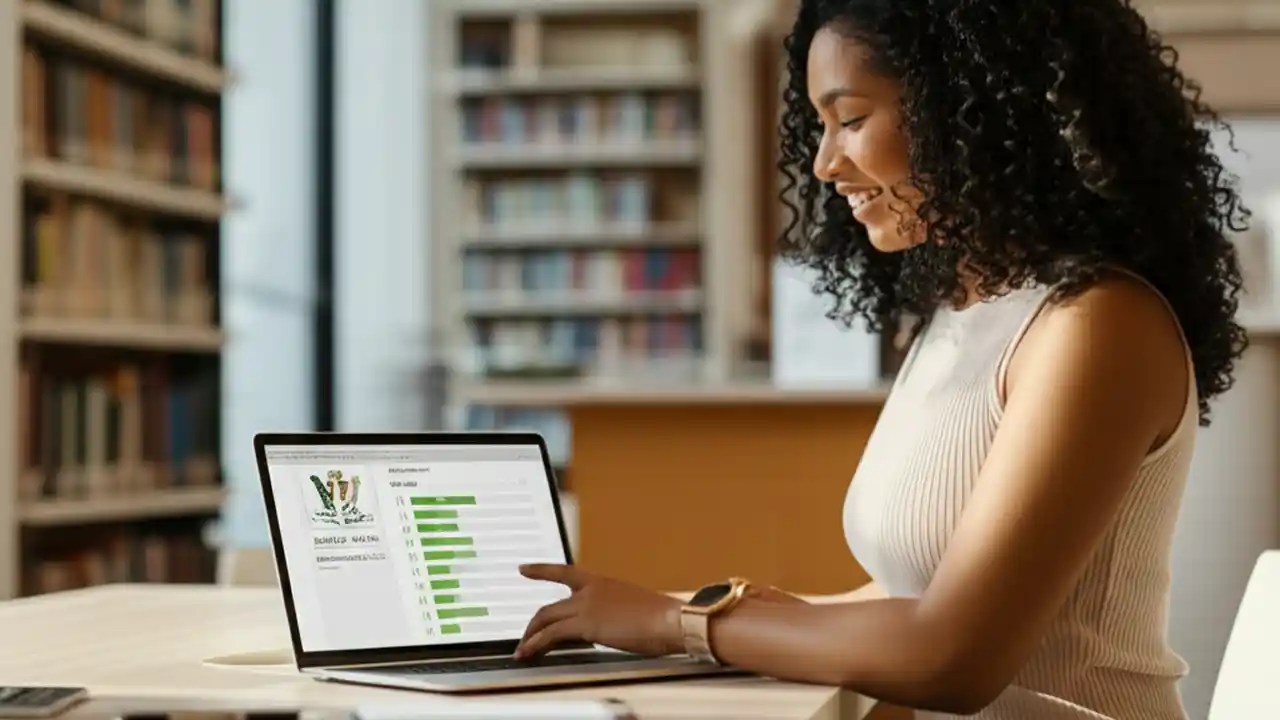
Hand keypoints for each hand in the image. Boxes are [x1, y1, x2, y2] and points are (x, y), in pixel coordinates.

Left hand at [515, 564, 682, 658]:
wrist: (670, 620)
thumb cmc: (663, 618)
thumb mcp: (634, 609)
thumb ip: (615, 613)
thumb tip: (609, 627)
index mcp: (603, 583)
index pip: (565, 572)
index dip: (541, 570)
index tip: (524, 568)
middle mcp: (590, 590)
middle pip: (549, 606)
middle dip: (533, 624)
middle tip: (524, 637)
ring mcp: (586, 605)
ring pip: (546, 618)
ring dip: (531, 636)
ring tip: (522, 651)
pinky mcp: (586, 624)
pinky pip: (551, 634)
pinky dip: (536, 643)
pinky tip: (529, 653)